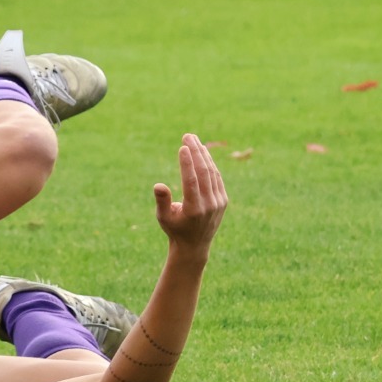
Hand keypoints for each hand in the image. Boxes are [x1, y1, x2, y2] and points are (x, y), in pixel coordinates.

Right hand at [153, 133, 226, 250]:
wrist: (194, 246)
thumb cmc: (174, 229)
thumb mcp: (163, 218)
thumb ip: (162, 201)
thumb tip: (158, 185)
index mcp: (194, 210)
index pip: (191, 181)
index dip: (187, 163)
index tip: (182, 146)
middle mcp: (209, 205)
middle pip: (204, 172)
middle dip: (196, 152)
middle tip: (187, 136)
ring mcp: (218, 202)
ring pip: (212, 173)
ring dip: (203, 154)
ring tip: (193, 140)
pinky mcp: (223, 200)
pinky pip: (216, 177)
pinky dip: (209, 164)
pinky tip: (201, 152)